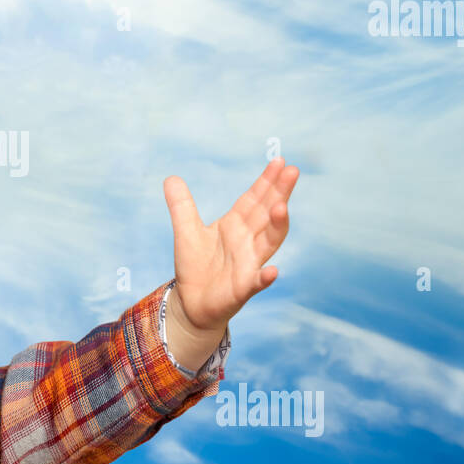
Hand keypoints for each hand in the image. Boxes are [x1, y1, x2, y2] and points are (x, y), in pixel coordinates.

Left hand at [162, 157, 298, 331]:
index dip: (267, 181)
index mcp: (236, 225)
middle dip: (280, 193)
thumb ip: (181, 205)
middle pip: (267, 213)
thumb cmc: (194, 266)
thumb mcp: (185, 230)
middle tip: (292, 171)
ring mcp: (249, 264)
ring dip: (277, 226)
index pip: (254, 199)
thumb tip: (171, 178)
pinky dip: (264, 277)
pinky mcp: (242, 288)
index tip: (280, 161)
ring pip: (269, 242)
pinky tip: (272, 271)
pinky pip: (256, 282)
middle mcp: (248, 241)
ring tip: (281, 207)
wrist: (191, 302)